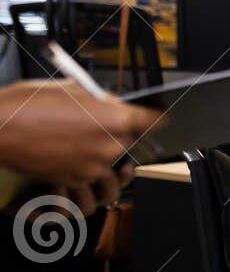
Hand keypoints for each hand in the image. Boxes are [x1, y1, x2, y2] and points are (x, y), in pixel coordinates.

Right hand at [0, 83, 158, 213]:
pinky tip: (82, 169)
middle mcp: (111, 145)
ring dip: (115, 166)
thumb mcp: (71, 88)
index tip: (158, 119)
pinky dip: (90, 178)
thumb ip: (100, 99)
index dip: (157, 119)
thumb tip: (114, 102)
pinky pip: (94, 183)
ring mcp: (94, 166)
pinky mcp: (75, 180)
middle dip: (128, 139)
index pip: (156, 122)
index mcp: (116, 118)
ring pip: (119, 170)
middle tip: (115, 133)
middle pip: (136, 145)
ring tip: (105, 158)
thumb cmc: (27, 104)